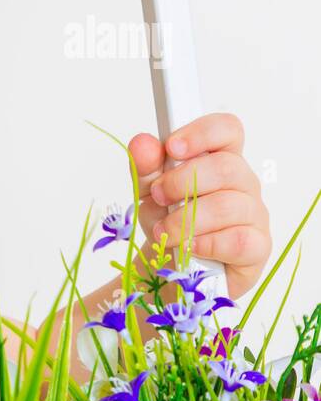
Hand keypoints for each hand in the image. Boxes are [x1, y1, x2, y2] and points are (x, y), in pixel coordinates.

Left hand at [127, 112, 270, 300]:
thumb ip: (145, 167)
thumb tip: (142, 142)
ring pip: (228, 205)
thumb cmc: (167, 224)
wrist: (171, 271)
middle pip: (226, 167)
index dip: (202, 133)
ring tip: (164, 232)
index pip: (227, 130)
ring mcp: (254, 214)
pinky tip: (188, 248)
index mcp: (220, 160)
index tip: (172, 147)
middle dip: (181, 182)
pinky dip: (205, 244)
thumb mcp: (148, 194)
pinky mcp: (257, 247)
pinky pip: (237, 240)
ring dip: (186, 220)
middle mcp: (243, 183)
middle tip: (157, 197)